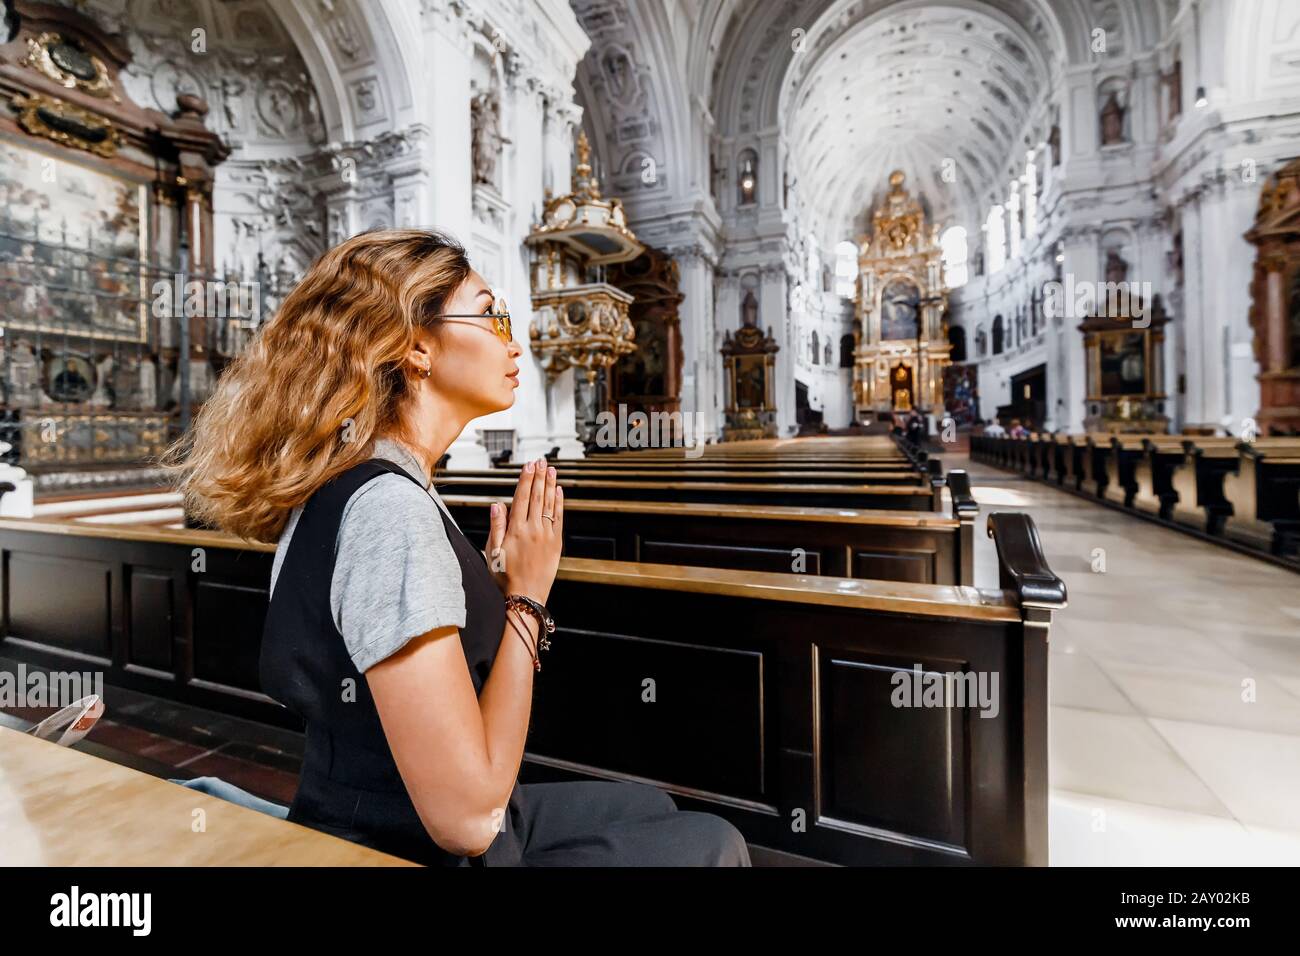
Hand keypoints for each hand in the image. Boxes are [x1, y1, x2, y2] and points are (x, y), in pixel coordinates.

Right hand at [492, 457, 562, 605]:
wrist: (526, 597)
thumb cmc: (505, 577)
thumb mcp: (493, 551)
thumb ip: (496, 526)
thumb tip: (497, 504)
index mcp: (516, 530)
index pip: (521, 498)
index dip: (525, 480)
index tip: (528, 466)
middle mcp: (533, 530)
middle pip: (536, 497)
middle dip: (539, 477)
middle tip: (541, 461)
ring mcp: (546, 536)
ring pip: (549, 504)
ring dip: (550, 485)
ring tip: (551, 470)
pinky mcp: (556, 543)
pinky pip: (559, 518)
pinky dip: (559, 503)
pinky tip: (558, 491)